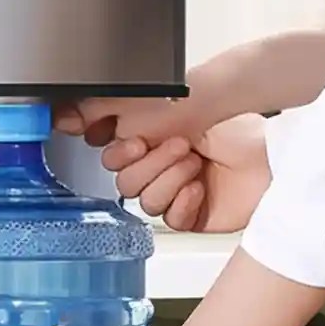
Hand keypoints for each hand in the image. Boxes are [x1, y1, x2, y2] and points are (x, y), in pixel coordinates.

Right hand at [56, 101, 270, 232]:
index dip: (124, 154)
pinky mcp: (193, 215)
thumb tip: (62, 113)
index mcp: (147, 143)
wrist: (263, 145)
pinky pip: (171, 220)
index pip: (112, 161)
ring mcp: (175, 193)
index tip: (140, 140)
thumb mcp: (157, 105)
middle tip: (181, 145)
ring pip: (147, 203)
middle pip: (125, 185)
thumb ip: (103, 107)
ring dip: (171, 180)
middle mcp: (159, 168)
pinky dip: (184, 202)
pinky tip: (200, 186)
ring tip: (195, 163)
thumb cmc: (219, 120)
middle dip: (154, 165)